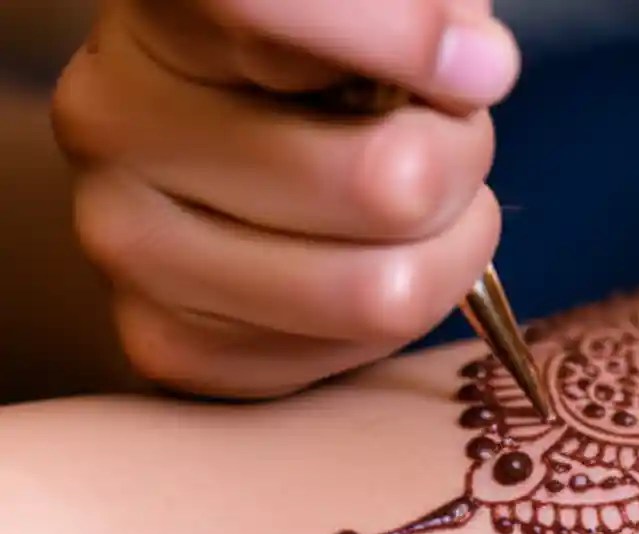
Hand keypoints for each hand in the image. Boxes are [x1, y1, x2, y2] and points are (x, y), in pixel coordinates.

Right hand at [51, 0, 518, 397]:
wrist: (243, 157)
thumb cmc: (332, 68)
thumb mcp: (377, 12)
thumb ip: (419, 10)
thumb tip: (473, 64)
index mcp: (165, 10)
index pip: (262, 7)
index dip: (401, 40)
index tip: (484, 69)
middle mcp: (114, 118)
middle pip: (381, 181)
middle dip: (458, 163)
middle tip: (448, 143)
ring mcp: (127, 240)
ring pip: (383, 291)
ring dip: (447, 251)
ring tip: (421, 212)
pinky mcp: (167, 343)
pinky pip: (353, 354)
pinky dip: (395, 314)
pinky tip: (366, 263)